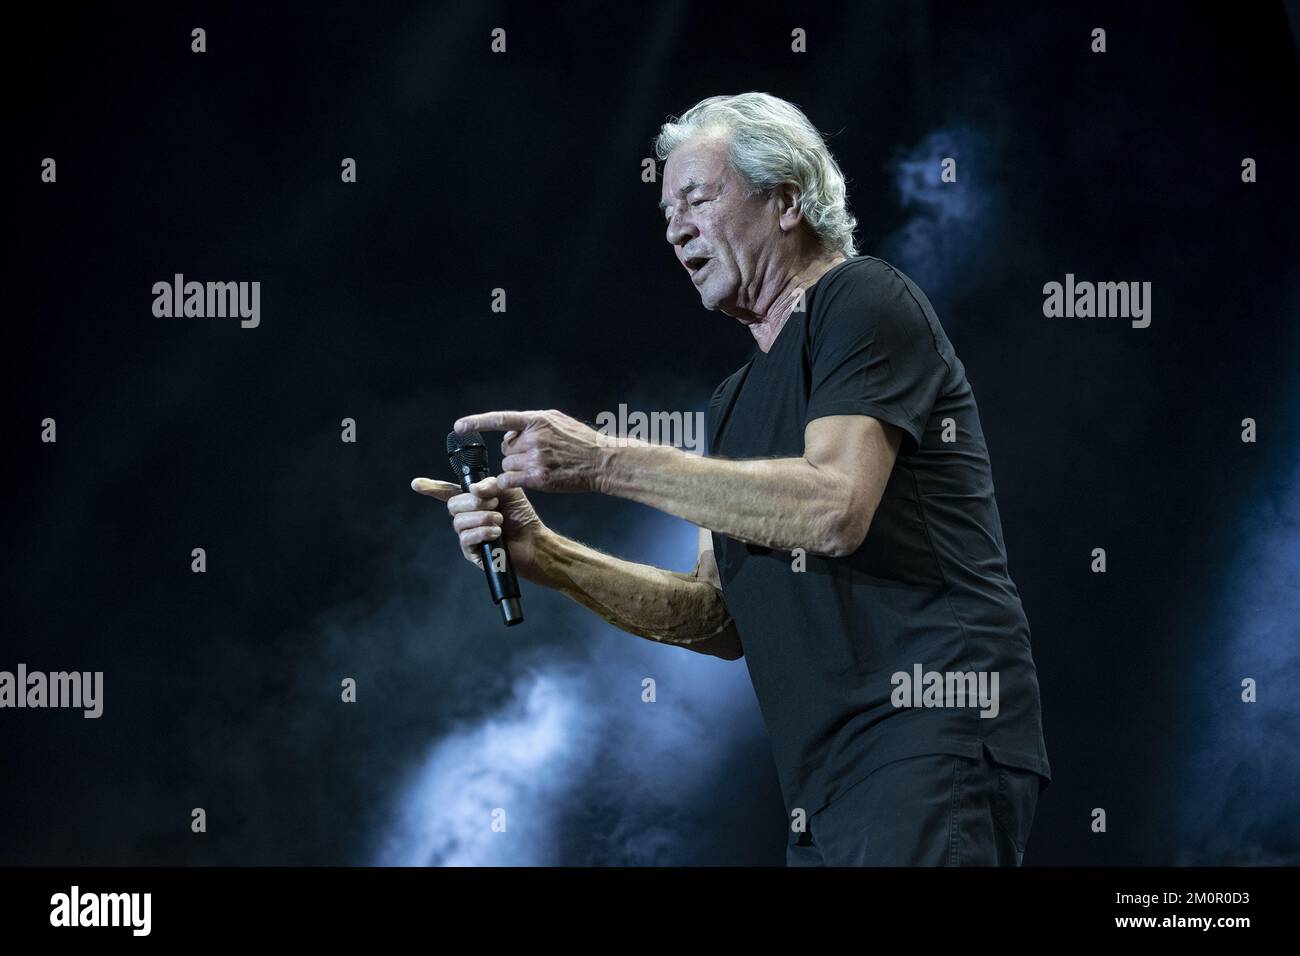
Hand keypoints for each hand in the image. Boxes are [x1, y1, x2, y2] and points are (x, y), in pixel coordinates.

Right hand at [410, 474, 547, 578]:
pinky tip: (496, 533)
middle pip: (453, 505)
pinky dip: (482, 532)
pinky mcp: (471, 551)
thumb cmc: (521, 515)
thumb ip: (492, 484)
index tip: (416, 484)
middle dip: (474, 502)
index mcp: (472, 500)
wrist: (533, 541)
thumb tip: (474, 489)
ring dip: (482, 517)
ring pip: (459, 521)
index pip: (446, 492)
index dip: (431, 488)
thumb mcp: (509, 492)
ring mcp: (466, 534)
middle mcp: (466, 517)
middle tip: (495, 504)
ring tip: (500, 520)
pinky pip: (466, 538)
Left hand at [453, 409, 611, 492]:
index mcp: (537, 420)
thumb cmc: (581, 441)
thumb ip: (532, 424)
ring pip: (507, 465)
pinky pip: (509, 479)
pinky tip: (528, 479)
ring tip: (541, 467)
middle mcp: (533, 438)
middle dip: (514, 452)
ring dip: (517, 468)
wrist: (601, 461)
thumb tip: (509, 431)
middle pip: (505, 448)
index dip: (477, 422)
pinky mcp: (537, 477)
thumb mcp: (557, 421)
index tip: (459, 426)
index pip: (501, 419)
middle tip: (535, 456)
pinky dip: (511, 481)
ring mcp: (535, 458)